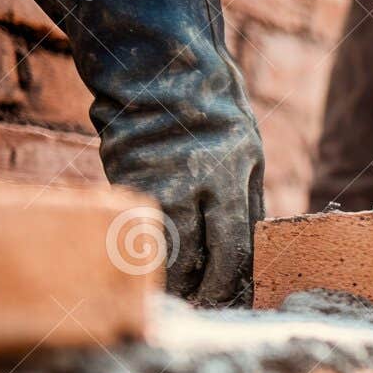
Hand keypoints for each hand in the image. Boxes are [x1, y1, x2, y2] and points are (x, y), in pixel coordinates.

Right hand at [26, 0, 263, 305]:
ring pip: (160, 250)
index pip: (231, 248)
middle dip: (199, 289)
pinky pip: (138, 228)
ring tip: (177, 292)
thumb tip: (245, 256)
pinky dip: (145, 250)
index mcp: (229, 176)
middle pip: (194, 258)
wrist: (161, 66)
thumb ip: (245, 203)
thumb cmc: (216, 111)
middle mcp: (191, 182)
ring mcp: (153, 181)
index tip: (231, 302)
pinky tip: (152, 262)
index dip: (231, 283)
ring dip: (169, 277)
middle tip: (202, 306)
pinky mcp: (124, 179)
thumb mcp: (249, 153)